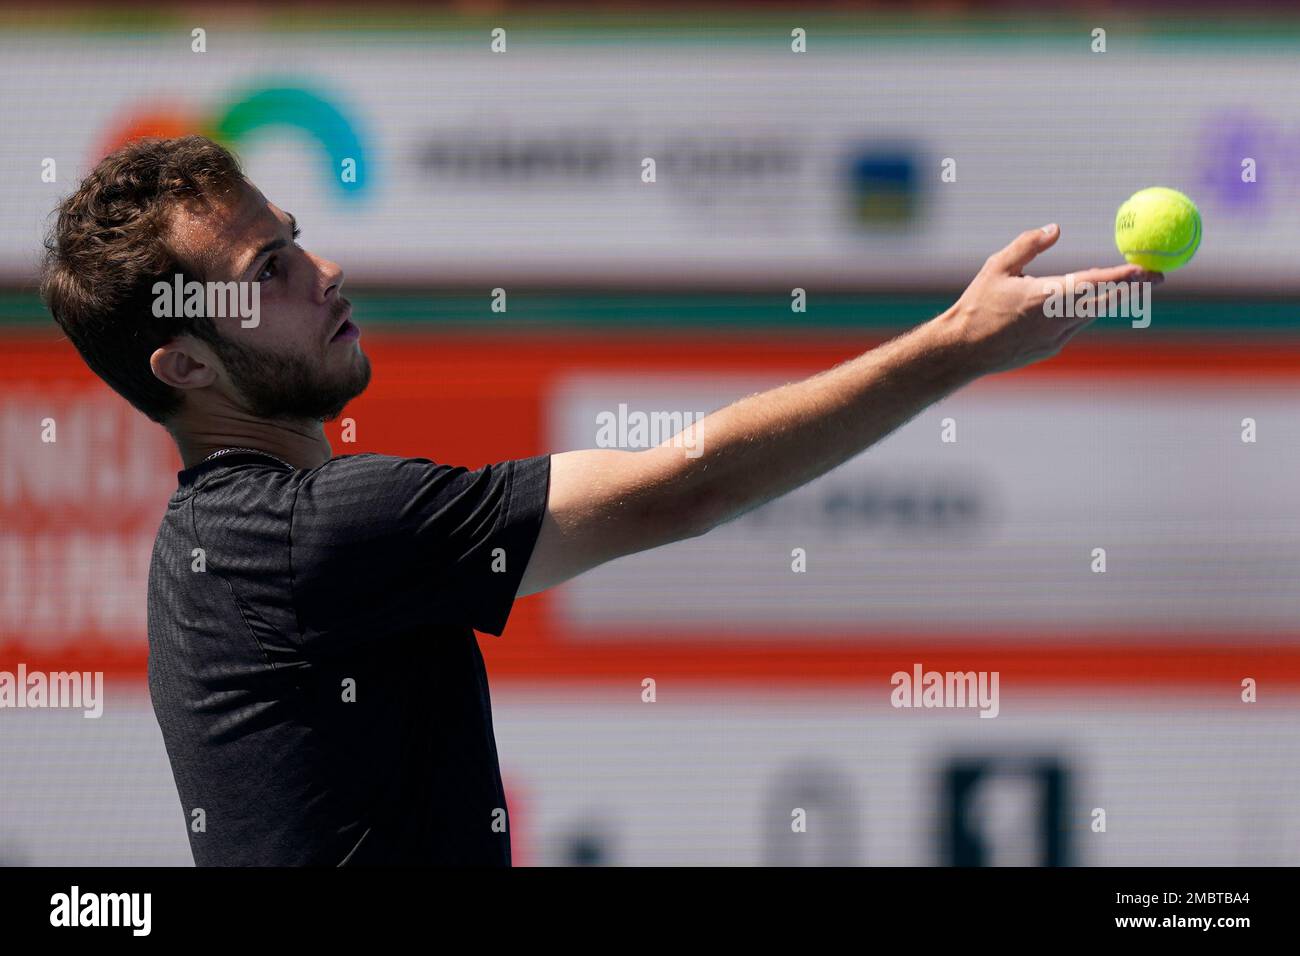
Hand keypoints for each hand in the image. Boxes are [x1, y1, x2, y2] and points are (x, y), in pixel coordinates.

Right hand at [942, 224, 1162, 375]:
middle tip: (1156, 276)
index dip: (1127, 276)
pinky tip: (1072, 305)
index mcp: (1047, 296)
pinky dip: (1079, 313)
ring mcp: (1055, 339)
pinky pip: (1072, 327)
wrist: (961, 350)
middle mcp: (1057, 320)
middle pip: (1107, 302)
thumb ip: (1029, 244)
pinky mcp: (1049, 350)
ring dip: (1105, 299)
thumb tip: (1056, 228)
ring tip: (1120, 285)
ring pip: (1090, 314)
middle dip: (1133, 289)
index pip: (1097, 283)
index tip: (1152, 268)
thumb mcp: (997, 266)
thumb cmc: (976, 305)